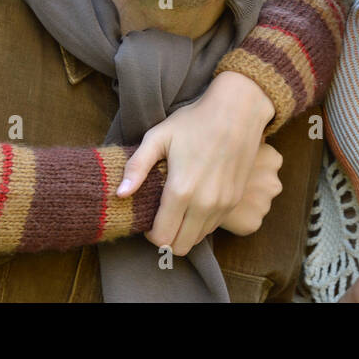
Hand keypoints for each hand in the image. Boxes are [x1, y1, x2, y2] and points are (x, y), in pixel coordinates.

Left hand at [118, 71, 273, 255]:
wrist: (238, 110)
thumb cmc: (194, 121)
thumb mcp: (158, 137)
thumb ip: (136, 167)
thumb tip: (119, 194)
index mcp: (181, 191)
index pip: (161, 238)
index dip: (150, 233)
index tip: (148, 218)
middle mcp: (204, 204)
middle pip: (179, 247)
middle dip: (166, 238)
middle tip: (161, 218)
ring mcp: (223, 204)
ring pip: (197, 239)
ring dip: (184, 232)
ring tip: (178, 209)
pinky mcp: (235, 200)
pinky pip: (213, 226)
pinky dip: (201, 223)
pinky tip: (195, 202)